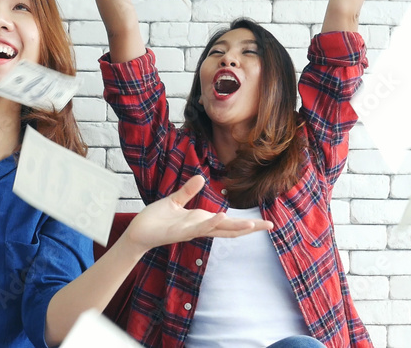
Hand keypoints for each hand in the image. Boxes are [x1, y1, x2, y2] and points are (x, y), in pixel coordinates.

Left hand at [123, 175, 272, 252]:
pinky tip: (221, 216)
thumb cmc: (157, 218)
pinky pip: (198, 227)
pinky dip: (211, 222)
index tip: (266, 222)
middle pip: (230, 229)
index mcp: (201, 220)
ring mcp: (192, 231)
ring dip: (235, 227)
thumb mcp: (175, 201)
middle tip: (271, 226)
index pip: (229, 222)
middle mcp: (200, 227)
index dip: (247, 223)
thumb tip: (202, 177)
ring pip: (218, 229)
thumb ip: (188, 191)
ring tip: (253, 224)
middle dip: (251, 228)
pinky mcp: (180, 232)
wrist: (138, 231)